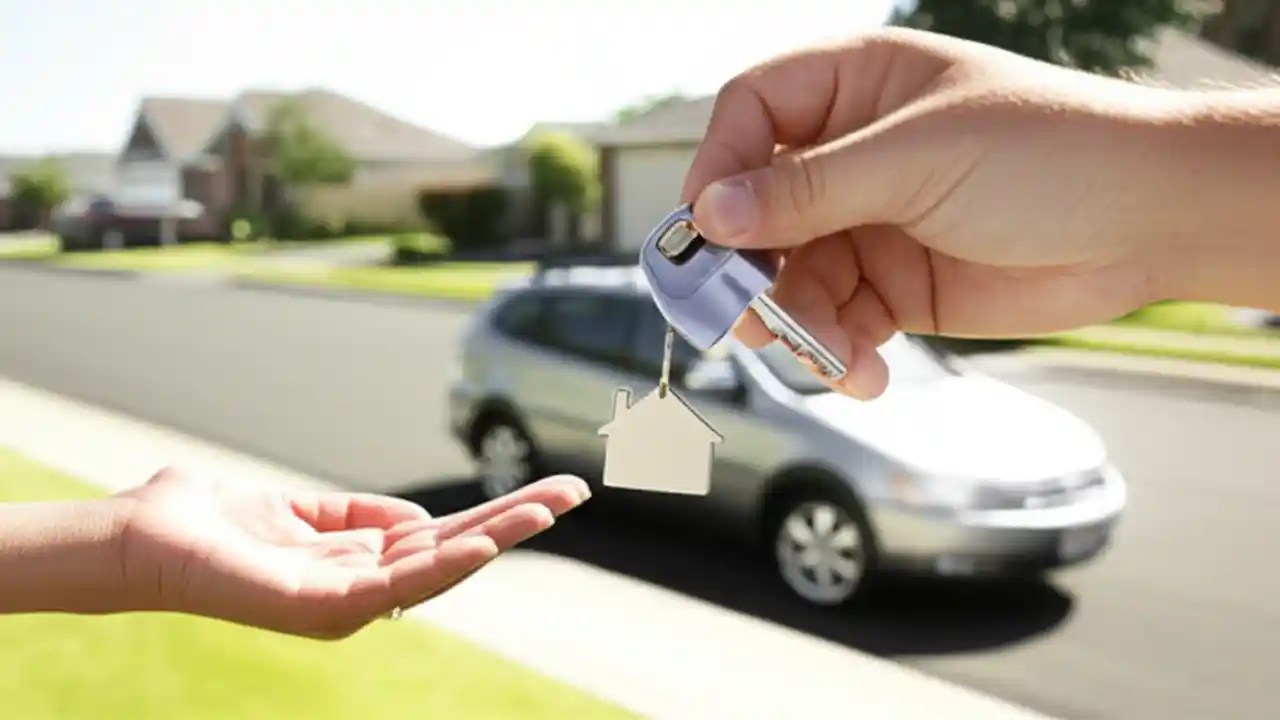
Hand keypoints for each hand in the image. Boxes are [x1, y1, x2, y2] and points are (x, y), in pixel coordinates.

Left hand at [114, 466, 588, 638]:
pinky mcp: (323, 609)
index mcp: (359, 567)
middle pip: (453, 554)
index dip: (495, 517)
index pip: (442, 540)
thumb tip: (422, 522)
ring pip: (437, 570)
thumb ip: (361, 516)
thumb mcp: (307, 509)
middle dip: (514, 524)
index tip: (546, 492)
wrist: (145, 535)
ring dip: (497, 539)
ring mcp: (344, 604)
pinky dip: (445, 566)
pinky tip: (483, 544)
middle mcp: (360, 592)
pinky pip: (395, 586)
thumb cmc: (215, 522)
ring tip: (549, 509)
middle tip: (575, 493)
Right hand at [682, 28, 1279, 398]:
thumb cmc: (1049, 153)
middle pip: (759, 209)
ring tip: (827, 354)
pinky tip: (864, 372)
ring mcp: (872, 221)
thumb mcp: (916, 160)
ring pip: (794, 277)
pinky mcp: (897, 286)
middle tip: (746, 316)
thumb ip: (809, 191)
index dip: (719, 166)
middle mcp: (853, 153)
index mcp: (855, 87)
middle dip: (752, 267)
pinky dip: (840, 352)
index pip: (752, 112)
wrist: (1148, 223)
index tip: (706, 228)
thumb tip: (712, 214)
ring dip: (801, 323)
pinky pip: (839, 322)